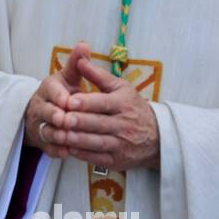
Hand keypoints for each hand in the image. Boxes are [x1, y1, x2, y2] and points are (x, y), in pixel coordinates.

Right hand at [24, 43, 86, 155]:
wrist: (42, 113)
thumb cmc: (61, 93)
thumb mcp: (68, 77)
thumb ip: (77, 64)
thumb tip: (84, 44)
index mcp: (48, 88)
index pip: (51, 91)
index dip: (60, 97)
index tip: (69, 101)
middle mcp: (40, 106)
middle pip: (47, 111)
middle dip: (57, 116)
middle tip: (68, 121)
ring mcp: (40, 124)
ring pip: (46, 130)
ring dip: (57, 135)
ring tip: (69, 138)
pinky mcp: (42, 140)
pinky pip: (48, 147)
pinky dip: (57, 150)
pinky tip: (68, 152)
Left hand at [45, 53, 160, 171]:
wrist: (157, 136)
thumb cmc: (132, 107)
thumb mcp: (121, 88)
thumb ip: (98, 74)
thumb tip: (80, 59)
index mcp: (123, 103)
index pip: (103, 102)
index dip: (86, 102)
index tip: (69, 100)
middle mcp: (123, 124)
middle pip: (98, 123)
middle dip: (80, 122)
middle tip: (62, 119)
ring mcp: (121, 144)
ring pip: (97, 142)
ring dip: (78, 140)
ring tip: (61, 135)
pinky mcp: (117, 160)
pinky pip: (99, 158)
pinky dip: (84, 155)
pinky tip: (69, 149)